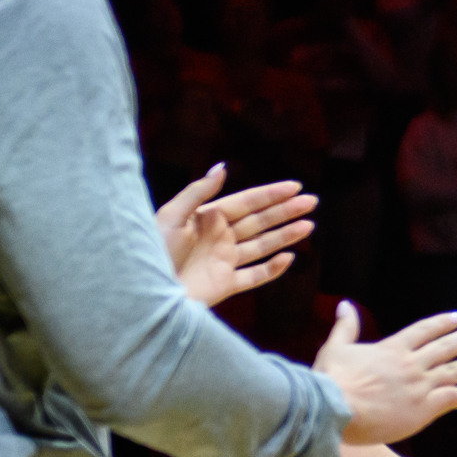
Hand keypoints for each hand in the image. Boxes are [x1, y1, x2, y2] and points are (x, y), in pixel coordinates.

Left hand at [156, 164, 317, 307]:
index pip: (247, 202)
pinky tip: (289, 258)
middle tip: (312, 202)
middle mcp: (221, 237)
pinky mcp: (227, 284)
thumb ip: (198, 191)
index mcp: (208, 218)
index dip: (271, 194)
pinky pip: (255, 276)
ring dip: (286, 236)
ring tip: (309, 226)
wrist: (145, 289)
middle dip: (286, 212)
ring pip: (263, 246)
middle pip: (260, 222)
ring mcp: (225, 261)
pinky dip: (273, 269)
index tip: (295, 186)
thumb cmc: (151, 250)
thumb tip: (222, 167)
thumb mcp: (171, 215)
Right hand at [314, 304, 456, 444]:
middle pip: (447, 346)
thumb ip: (345, 327)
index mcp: (392, 349)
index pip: (424, 331)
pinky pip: (455, 398)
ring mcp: (421, 385)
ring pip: (456, 369)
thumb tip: (345, 304)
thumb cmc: (330, 381)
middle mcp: (411, 364)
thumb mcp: (335, 348)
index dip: (442, 323)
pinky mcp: (425, 408)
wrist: (334, 409)